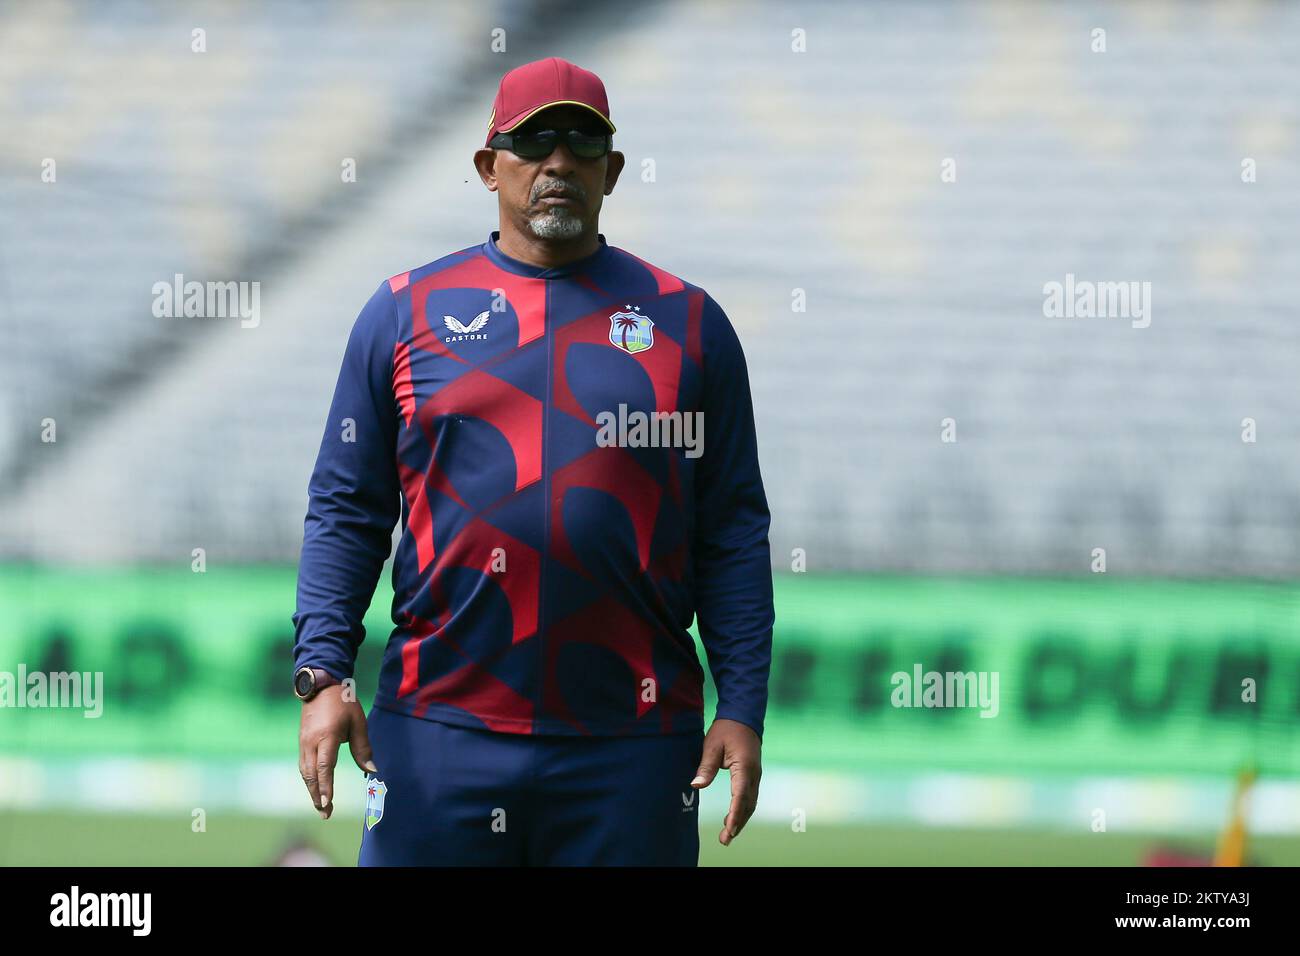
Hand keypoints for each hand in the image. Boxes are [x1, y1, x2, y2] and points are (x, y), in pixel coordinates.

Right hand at [297, 684, 374, 818]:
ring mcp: (303, 743)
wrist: (320, 686)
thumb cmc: (344, 703)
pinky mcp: (301, 742)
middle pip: (311, 774)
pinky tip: (315, 788)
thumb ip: (363, 748)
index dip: (326, 785)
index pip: (324, 766)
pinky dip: (308, 780)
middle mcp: (311, 742)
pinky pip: (303, 765)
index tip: (328, 802)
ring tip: (321, 806)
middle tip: (325, 813)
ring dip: (312, 790)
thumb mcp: (358, 722)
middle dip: (317, 795)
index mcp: (327, 736)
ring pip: (305, 772)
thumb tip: (372, 771)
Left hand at [690, 718, 761, 845]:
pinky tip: (734, 818)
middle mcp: (754, 774)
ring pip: (750, 803)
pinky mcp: (753, 775)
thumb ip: (706, 766)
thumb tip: (696, 786)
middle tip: (725, 839)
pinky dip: (743, 810)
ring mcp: (756, 775)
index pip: (740, 796)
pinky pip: (750, 797)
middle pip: (747, 804)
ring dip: (741, 819)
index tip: (728, 829)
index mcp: (744, 767)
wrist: (743, 716)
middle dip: (737, 823)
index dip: (734, 814)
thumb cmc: (726, 729)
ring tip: (728, 834)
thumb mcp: (711, 745)